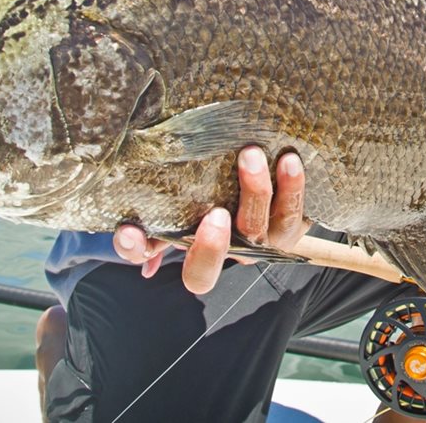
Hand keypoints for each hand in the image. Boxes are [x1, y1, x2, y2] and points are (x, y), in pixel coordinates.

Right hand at [111, 146, 307, 294]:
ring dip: (261, 194)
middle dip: (217, 243)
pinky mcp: (296, 218)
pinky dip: (294, 186)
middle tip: (212, 213)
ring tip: (252, 156)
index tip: (132, 230)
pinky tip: (289, 159)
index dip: (150, 255)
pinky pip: (298, 210)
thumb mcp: (176, 206)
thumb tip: (126, 223)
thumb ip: (152, 214)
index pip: (181, 269)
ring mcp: (270, 237)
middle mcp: (239, 251)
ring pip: (270, 230)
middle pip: (226, 258)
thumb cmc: (205, 196)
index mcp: (203, 255)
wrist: (256, 187)